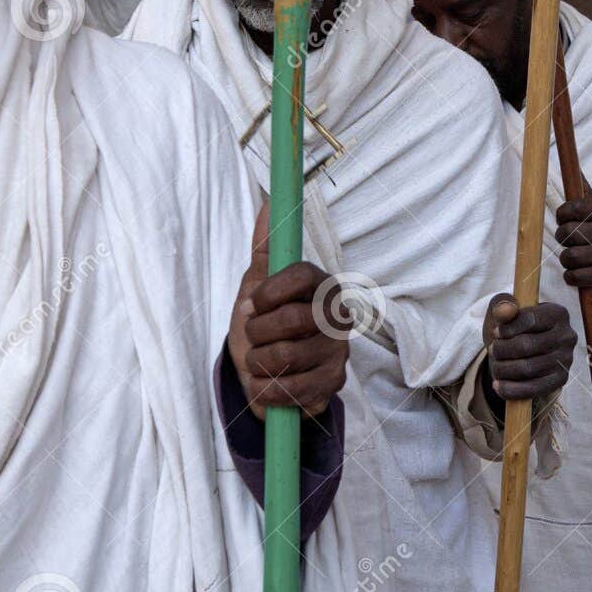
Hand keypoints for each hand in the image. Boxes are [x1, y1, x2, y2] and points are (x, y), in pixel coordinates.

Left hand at [226, 204, 347, 420]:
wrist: (265, 376)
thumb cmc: (264, 324)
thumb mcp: (258, 284)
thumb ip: (266, 246)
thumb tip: (268, 202)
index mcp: (321, 285)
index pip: (302, 275)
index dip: (270, 291)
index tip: (254, 304)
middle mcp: (337, 315)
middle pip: (292, 319)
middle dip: (257, 332)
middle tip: (254, 336)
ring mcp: (337, 351)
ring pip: (285, 356)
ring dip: (256, 362)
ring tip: (258, 361)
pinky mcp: (332, 384)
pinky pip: (289, 388)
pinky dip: (264, 389)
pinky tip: (266, 383)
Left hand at [481, 295, 573, 401]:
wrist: (523, 351)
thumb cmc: (512, 326)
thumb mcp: (504, 310)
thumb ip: (503, 305)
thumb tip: (505, 310)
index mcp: (558, 313)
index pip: (530, 320)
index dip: (508, 328)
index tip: (495, 332)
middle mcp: (567, 335)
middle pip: (528, 346)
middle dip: (503, 350)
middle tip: (493, 350)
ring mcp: (566, 359)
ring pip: (528, 369)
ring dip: (504, 369)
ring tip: (495, 365)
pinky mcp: (560, 379)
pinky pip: (534, 389)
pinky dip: (512, 389)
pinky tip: (498, 385)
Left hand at [555, 182, 591, 288]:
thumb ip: (586, 192)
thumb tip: (574, 167)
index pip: (575, 208)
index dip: (562, 214)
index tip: (563, 219)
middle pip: (568, 233)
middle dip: (562, 238)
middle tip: (568, 240)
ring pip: (570, 256)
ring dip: (566, 259)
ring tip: (573, 257)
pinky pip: (576, 277)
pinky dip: (571, 276)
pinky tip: (576, 272)